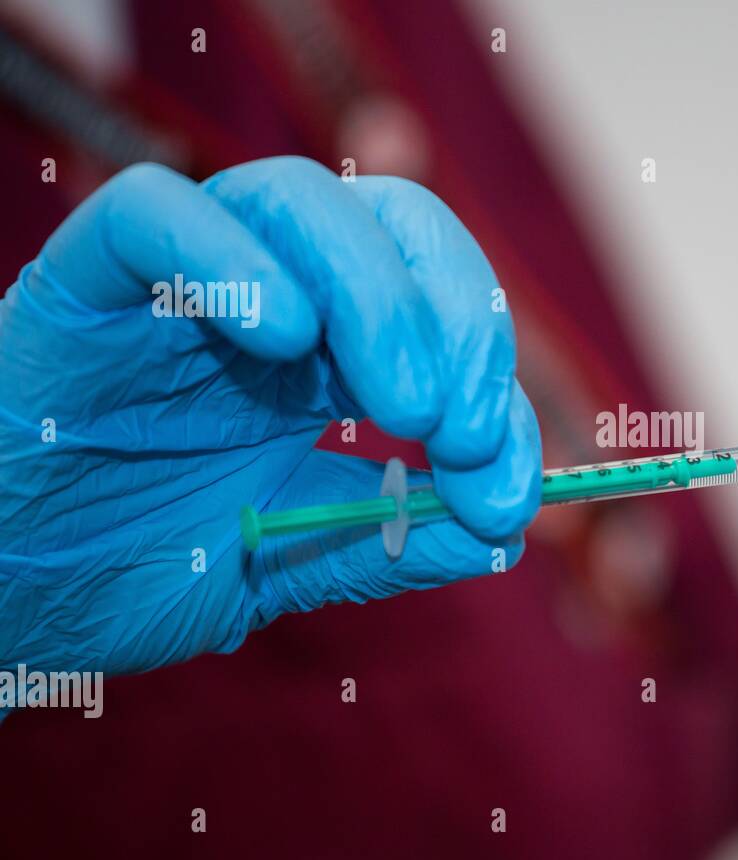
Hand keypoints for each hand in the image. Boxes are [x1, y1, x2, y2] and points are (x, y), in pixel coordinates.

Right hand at [0, 157, 540, 682]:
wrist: (2, 597)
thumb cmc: (132, 564)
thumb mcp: (289, 557)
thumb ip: (389, 539)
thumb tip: (500, 528)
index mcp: (324, 352)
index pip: (440, 305)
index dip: (491, 379)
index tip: (504, 479)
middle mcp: (268, 296)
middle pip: (393, 223)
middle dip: (457, 317)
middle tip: (466, 427)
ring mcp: (179, 280)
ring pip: (294, 200)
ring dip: (376, 296)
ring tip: (405, 403)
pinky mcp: (85, 281)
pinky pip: (152, 214)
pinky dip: (227, 258)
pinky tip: (284, 335)